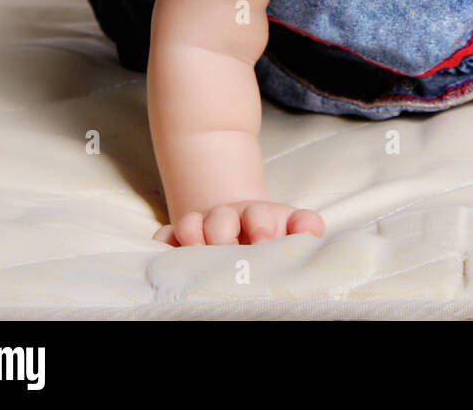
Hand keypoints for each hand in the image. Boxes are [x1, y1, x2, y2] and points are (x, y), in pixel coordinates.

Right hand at [152, 200, 324, 245]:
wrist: (239, 218)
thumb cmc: (270, 231)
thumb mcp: (290, 225)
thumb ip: (305, 225)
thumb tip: (309, 228)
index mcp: (258, 216)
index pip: (259, 215)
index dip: (261, 227)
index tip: (264, 243)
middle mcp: (228, 218)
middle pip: (221, 220)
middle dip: (223, 237)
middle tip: (229, 255)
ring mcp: (201, 226)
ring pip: (190, 224)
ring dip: (193, 237)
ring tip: (197, 257)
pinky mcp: (177, 237)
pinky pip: (164, 237)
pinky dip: (163, 245)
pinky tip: (166, 256)